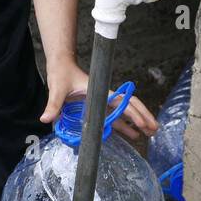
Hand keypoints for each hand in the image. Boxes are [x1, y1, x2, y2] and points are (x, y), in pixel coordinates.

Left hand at [41, 59, 159, 142]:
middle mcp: (105, 96)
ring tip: (149, 135)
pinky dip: (124, 125)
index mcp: (100, 91)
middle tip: (154, 130)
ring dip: (137, 123)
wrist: (61, 65)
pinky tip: (132, 134)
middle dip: (143, 117)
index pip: (122, 102)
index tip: (144, 123)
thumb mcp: (57, 88)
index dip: (134, 113)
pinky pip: (114, 117)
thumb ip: (53, 104)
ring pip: (124, 113)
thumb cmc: (61, 73)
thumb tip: (45, 118)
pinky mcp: (97, 107)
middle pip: (130, 106)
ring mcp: (102, 102)